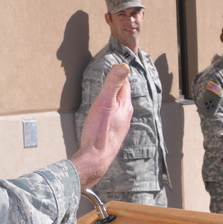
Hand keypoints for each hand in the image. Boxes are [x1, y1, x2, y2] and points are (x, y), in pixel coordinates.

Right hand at [70, 64, 133, 189]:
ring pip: (119, 108)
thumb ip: (113, 84)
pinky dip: (110, 111)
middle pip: (123, 96)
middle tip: (114, 75)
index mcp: (125, 106)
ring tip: (109, 92)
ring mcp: (121, 127)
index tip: (118, 64)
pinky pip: (114, 118)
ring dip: (114, 99)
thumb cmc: (99, 131)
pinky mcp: (113, 135)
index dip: (120, 74)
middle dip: (118, 85)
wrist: (96, 159)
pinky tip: (105, 115)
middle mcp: (126, 116)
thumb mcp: (105, 103)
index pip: (125, 84)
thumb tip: (124, 65)